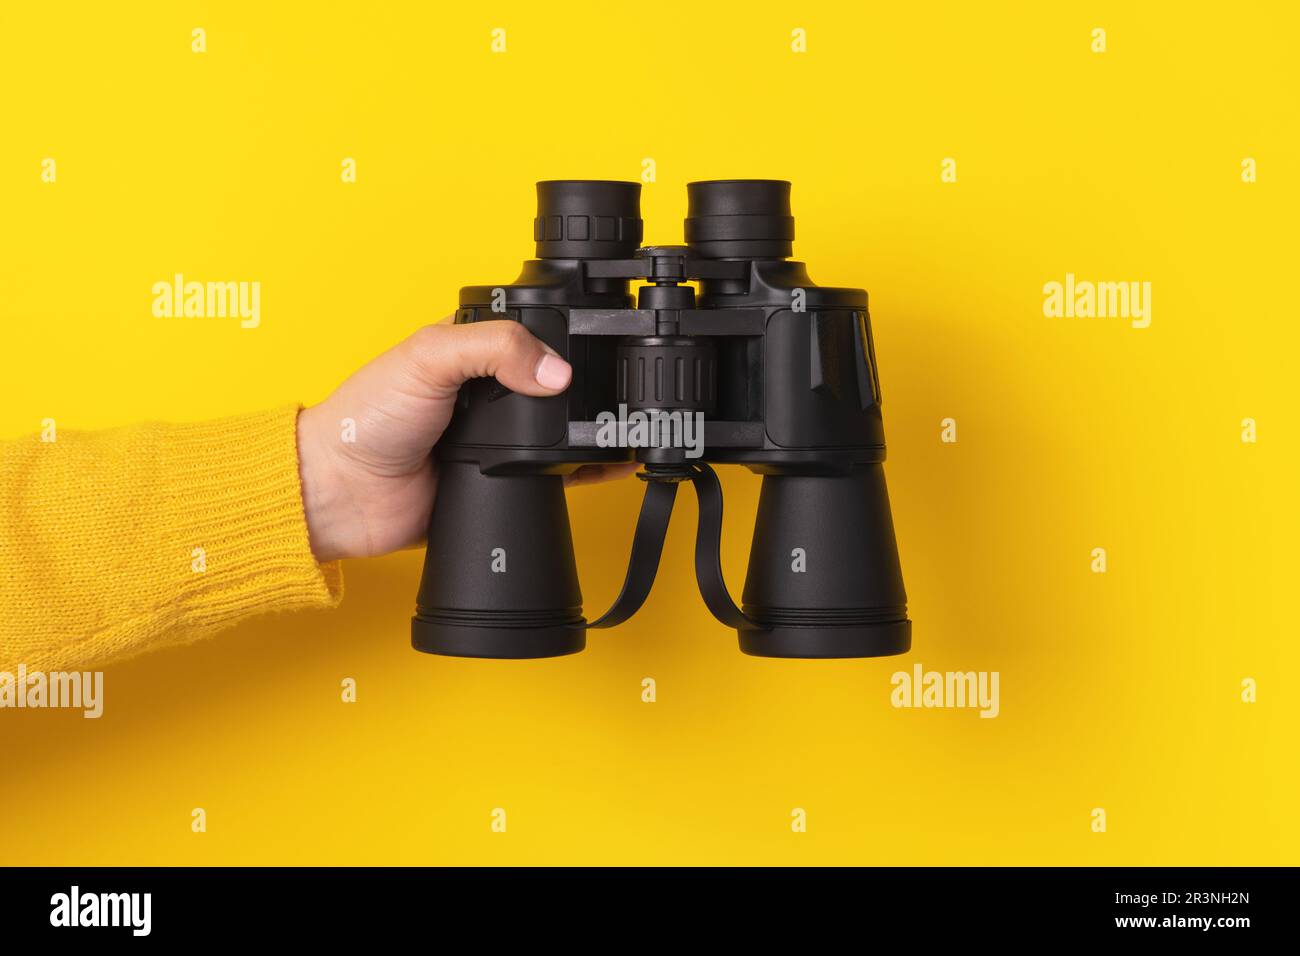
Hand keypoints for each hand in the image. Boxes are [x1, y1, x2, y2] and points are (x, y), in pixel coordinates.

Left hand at [297, 318, 636, 561]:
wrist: (345, 494)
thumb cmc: (364, 418)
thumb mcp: (428, 357)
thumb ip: (494, 348)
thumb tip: (555, 370)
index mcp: (469, 348)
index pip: (530, 330)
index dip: (560, 335)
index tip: (592, 343)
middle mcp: (485, 391)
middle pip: (550, 382)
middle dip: (576, 387)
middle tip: (602, 390)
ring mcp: (495, 436)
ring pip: (555, 428)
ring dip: (579, 429)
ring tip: (606, 425)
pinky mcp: (500, 477)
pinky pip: (550, 475)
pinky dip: (576, 472)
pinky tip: (596, 465)